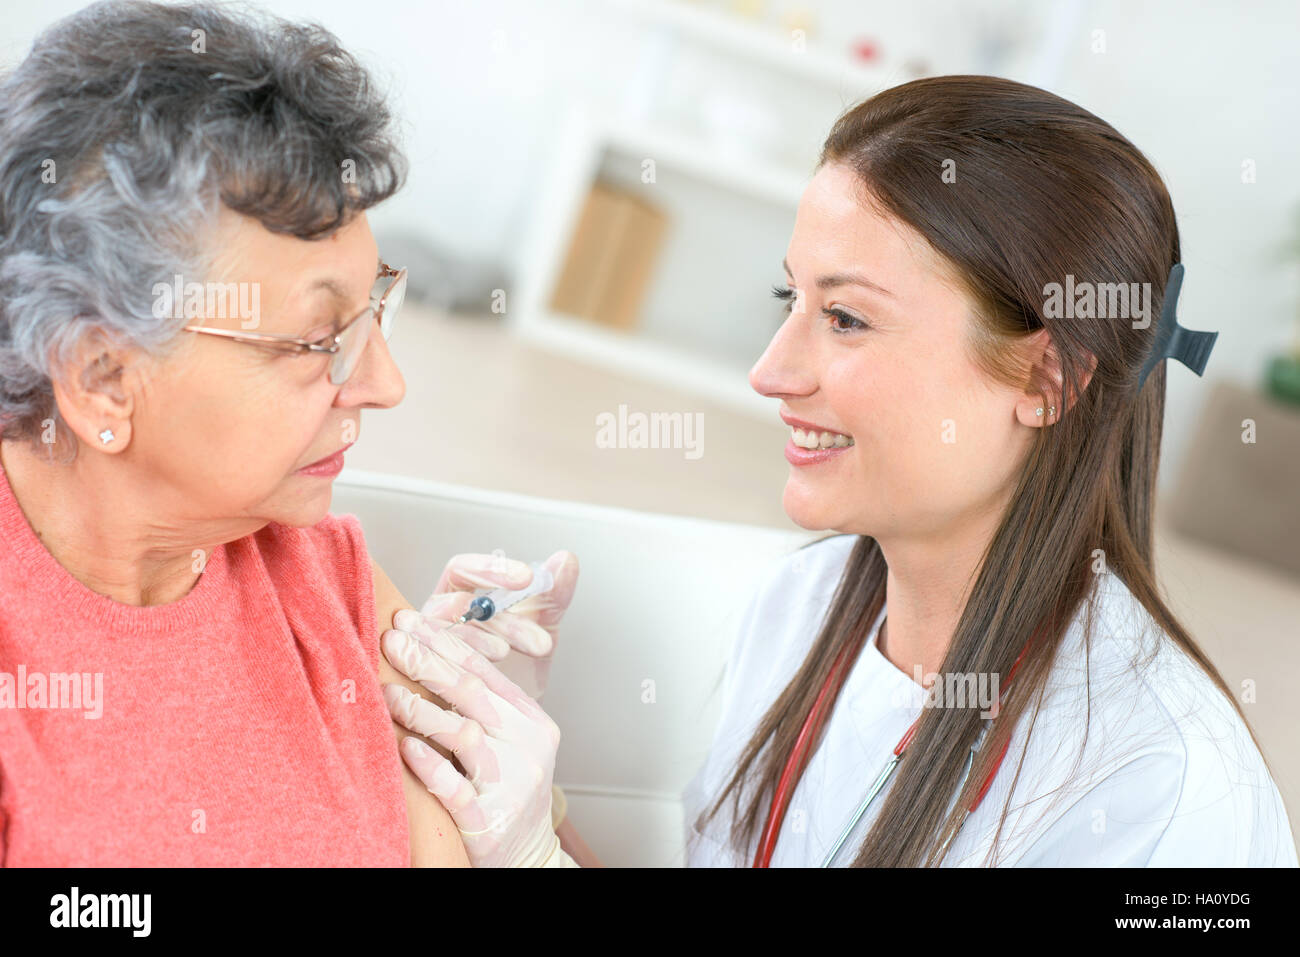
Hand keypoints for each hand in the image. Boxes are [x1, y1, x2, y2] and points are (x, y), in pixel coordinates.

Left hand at [382, 620, 569, 867]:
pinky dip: (429, 764)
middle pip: (472, 693)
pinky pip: (455, 788)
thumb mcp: (507, 740)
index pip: (484, 669)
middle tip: (391, 641)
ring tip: (385, 692)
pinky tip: (405, 747)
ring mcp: (511, 784)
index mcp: (531, 720)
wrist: (527, 856)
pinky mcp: (489, 821)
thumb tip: (426, 653)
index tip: (410, 622)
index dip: (444, 641)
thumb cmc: (507, 791)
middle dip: (426, 662)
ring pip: (463, 735)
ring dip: (419, 710)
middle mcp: (527, 746)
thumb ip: (479, 704)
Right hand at [401, 549, 578, 700]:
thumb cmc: (516, 671)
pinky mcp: (418, 684)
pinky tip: (484, 684)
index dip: (490, 570)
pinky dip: (457, 674)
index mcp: (456, 596)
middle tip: (541, 642)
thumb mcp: (540, 630)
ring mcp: (421, 650)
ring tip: (507, 654)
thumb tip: (566, 559)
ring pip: (442, 637)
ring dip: (480, 643)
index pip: (462, 570)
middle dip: (501, 620)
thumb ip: (553, 595)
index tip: (527, 578)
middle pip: (455, 604)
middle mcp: (433, 620)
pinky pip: (429, 673)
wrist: (507, 726)